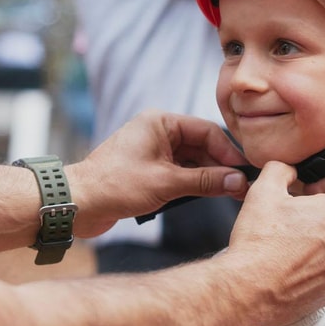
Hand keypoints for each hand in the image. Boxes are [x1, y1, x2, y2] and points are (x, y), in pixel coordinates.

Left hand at [67, 110, 248, 237]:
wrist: (78, 203)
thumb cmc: (115, 186)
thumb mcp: (166, 183)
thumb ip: (206, 181)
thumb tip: (238, 182)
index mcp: (160, 122)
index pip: (207, 131)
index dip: (229, 152)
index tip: (246, 171)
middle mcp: (157, 132)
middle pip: (201, 146)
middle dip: (221, 166)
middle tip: (243, 186)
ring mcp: (153, 151)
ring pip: (192, 161)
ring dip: (209, 176)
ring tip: (231, 194)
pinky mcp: (148, 170)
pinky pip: (180, 172)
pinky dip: (194, 183)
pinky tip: (209, 195)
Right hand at [219, 162, 324, 325]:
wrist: (250, 292)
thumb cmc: (259, 244)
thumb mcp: (263, 191)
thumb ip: (281, 169)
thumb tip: (287, 170)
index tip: (310, 192)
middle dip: (323, 214)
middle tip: (295, 216)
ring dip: (321, 240)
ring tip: (291, 242)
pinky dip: (317, 264)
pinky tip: (292, 264)